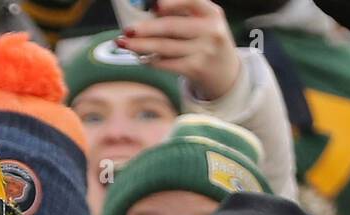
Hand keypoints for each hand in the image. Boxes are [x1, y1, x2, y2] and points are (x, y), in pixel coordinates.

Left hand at [116, 0, 241, 100]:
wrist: (226, 73)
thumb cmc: (206, 40)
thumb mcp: (204, 20)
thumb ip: (181, 12)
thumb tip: (149, 11)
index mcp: (212, 12)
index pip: (192, 1)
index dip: (172, 3)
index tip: (154, 5)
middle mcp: (210, 31)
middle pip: (172, 27)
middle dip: (146, 29)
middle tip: (127, 30)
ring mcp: (204, 52)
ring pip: (166, 48)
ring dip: (141, 46)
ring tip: (124, 43)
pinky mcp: (196, 69)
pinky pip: (168, 64)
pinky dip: (152, 61)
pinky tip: (141, 57)